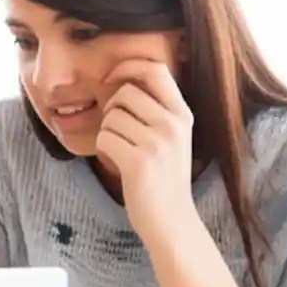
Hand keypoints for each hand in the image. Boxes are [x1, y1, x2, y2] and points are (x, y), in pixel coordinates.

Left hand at [95, 58, 199, 247]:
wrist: (171, 220)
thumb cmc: (163, 177)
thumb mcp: (171, 137)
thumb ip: (155, 109)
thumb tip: (121, 80)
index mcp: (183, 114)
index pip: (156, 69)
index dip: (128, 66)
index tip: (110, 78)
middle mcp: (174, 124)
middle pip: (126, 92)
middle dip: (111, 108)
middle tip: (117, 130)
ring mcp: (158, 142)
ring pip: (111, 117)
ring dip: (107, 132)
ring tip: (120, 150)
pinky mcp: (138, 161)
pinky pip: (104, 138)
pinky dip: (102, 149)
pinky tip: (115, 162)